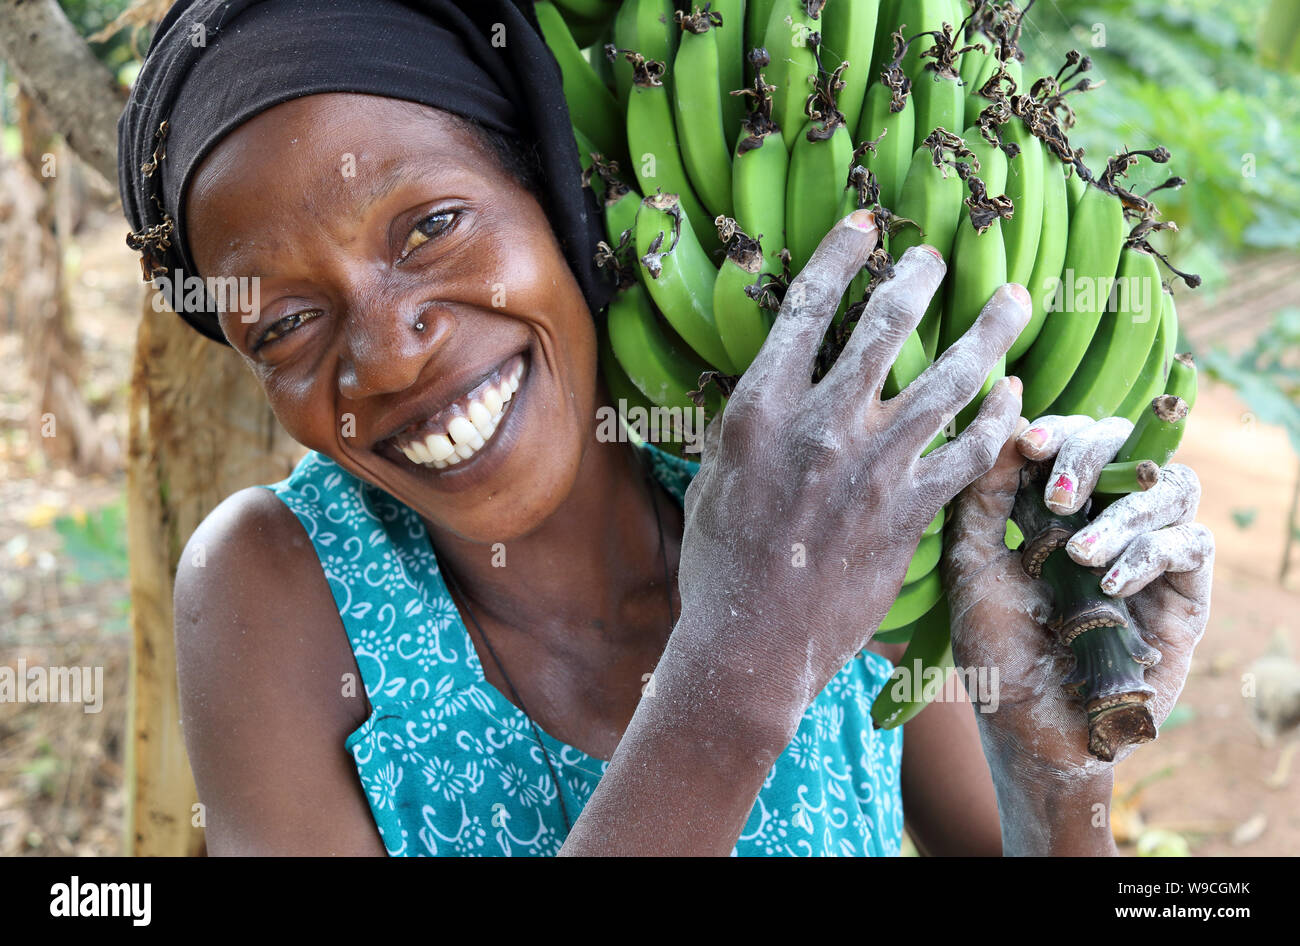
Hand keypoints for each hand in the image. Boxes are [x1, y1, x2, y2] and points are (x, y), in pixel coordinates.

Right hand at [673, 210, 1030, 739]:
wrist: (750, 646)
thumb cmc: (720, 564)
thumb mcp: (713, 478)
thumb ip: (744, 427)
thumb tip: (759, 389)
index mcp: (761, 409)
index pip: (807, 309)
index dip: (840, 258)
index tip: (864, 228)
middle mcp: (821, 426)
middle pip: (887, 327)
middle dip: (919, 278)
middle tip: (939, 257)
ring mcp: (872, 469)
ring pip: (949, 381)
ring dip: (987, 334)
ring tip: (1012, 301)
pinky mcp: (909, 514)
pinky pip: (971, 455)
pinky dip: (998, 421)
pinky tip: (1014, 397)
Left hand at [942, 413, 1214, 782]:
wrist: (1029, 730)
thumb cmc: (996, 650)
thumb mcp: (973, 566)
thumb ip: (982, 495)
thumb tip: (1003, 413)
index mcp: (1057, 506)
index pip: (1074, 439)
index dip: (1058, 431)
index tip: (1026, 442)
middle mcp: (1109, 519)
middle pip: (1129, 447)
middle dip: (1091, 457)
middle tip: (1056, 496)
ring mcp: (1150, 553)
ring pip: (1172, 487)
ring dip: (1122, 513)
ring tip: (1076, 554)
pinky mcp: (1185, 594)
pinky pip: (1190, 545)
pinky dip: (1151, 554)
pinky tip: (1108, 585)